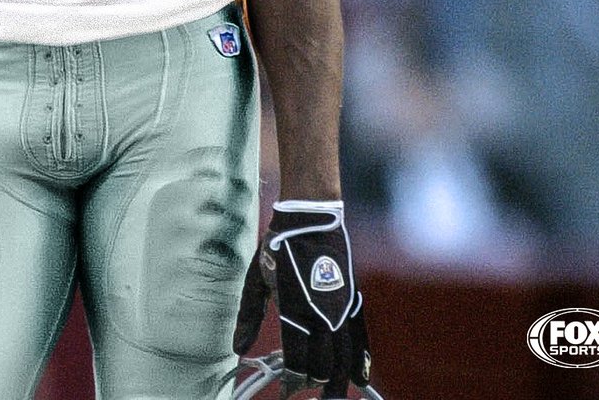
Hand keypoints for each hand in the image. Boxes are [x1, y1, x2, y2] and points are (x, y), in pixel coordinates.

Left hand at [233, 201, 371, 397]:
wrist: (310, 217)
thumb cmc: (279, 246)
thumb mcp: (256, 280)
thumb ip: (249, 316)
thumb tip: (238, 348)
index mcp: (294, 312)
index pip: (296, 362)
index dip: (290, 382)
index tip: (283, 390)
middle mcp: (321, 316)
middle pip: (321, 366)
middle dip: (311, 383)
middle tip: (301, 390)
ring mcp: (340, 310)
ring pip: (344, 359)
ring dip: (337, 382)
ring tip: (330, 399)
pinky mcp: (352, 300)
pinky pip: (361, 338)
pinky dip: (361, 361)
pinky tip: (360, 379)